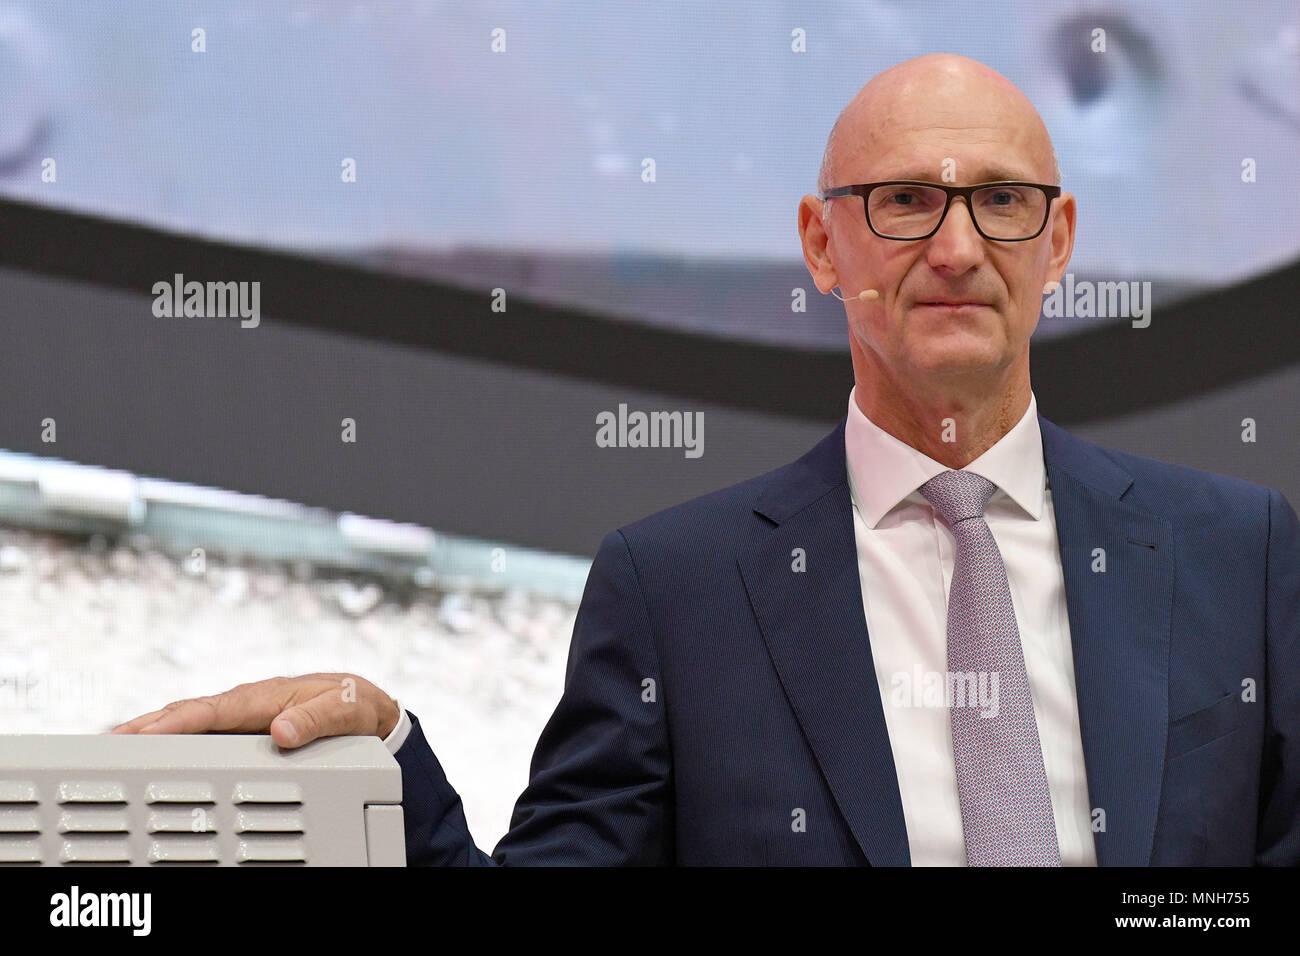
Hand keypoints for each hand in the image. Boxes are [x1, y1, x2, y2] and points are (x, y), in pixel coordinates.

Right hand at [108, 673, 400, 748]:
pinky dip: (173, 738)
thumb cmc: (352, 703)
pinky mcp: (243, 727)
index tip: (145, 734)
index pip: (214, 710)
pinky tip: (152, 752)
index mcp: (267, 697)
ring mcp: (243, 717)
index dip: (178, 721)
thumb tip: (282, 734)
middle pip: (190, 714)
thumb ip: (316, 721)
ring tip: (115, 750)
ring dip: (153, 732)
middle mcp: (249, 704)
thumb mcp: (344, 710)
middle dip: (149, 726)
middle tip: (109, 744)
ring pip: (190, 723)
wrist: (364, 704)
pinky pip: (202, 732)